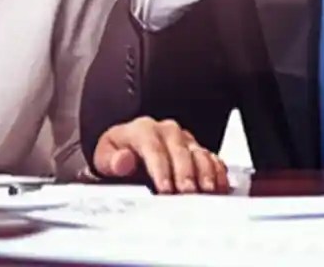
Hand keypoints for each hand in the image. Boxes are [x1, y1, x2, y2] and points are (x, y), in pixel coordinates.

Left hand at [93, 117, 229, 193]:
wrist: (128, 147)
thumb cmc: (117, 154)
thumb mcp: (104, 157)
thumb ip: (111, 160)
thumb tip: (122, 161)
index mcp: (141, 130)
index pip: (153, 148)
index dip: (160, 169)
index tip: (165, 188)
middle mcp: (165, 131)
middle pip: (179, 150)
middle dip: (184, 172)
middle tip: (188, 193)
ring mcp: (184, 139)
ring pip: (198, 151)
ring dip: (204, 171)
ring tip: (206, 190)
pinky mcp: (197, 149)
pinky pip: (211, 156)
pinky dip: (216, 171)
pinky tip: (219, 186)